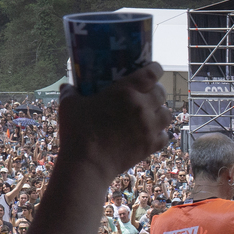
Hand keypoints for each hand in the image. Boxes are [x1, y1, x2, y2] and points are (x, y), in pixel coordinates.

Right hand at [57, 62, 170, 179]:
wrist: (88, 164)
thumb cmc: (77, 131)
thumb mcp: (69, 106)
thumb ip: (70, 92)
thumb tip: (66, 86)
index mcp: (126, 91)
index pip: (152, 73)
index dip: (155, 69)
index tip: (153, 69)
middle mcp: (142, 107)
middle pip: (162, 93)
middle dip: (156, 91)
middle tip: (147, 94)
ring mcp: (149, 127)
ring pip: (167, 114)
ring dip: (160, 112)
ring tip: (150, 114)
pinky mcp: (151, 146)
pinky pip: (165, 136)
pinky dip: (160, 134)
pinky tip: (151, 134)